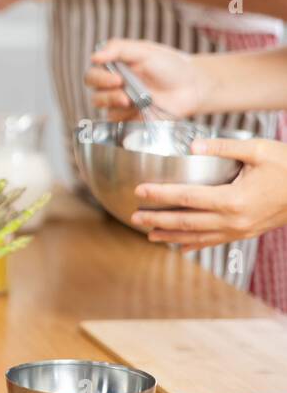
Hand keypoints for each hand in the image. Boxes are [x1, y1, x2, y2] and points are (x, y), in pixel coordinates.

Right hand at [85, 39, 209, 119]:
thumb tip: (94, 56)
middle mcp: (115, 86)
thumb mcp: (145, 51)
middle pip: (94, 92)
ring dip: (114, 104)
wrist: (193, 87)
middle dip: (105, 94)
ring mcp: (122, 103)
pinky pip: (117, 121)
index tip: (117, 78)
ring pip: (103, 108)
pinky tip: (140, 110)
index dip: (99, 78)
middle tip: (123, 93)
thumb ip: (119, 49)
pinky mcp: (130, 118)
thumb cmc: (171, 66)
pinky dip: (125, 116)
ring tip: (131, 102)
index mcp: (114, 68)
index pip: (93, 74)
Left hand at [132, 136, 286, 246]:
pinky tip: (181, 247)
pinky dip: (195, 244)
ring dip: (171, 236)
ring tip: (149, 234)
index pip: (186, 197)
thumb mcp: (258, 150)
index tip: (139, 191)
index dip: (160, 194)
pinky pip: (215, 241)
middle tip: (134, 216)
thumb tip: (193, 145)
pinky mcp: (246, 233)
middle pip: (186, 222)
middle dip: (157, 219)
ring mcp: (240, 230)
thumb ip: (223, 147)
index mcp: (233, 199)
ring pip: (198, 236)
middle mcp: (233, 220)